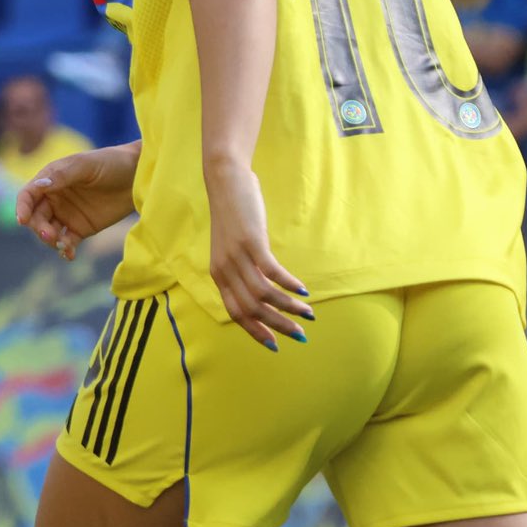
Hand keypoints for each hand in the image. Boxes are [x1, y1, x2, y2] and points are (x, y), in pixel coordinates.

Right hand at [16, 144, 138, 258]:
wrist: (139, 176)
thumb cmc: (110, 163)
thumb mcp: (85, 165)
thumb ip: (62, 175)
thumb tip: (38, 185)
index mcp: (50, 179)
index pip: (28, 195)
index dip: (21, 207)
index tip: (22, 220)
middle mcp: (55, 198)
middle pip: (35, 217)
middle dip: (38, 227)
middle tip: (50, 235)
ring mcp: (67, 214)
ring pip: (48, 231)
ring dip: (49, 239)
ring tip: (61, 244)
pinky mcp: (81, 229)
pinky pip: (66, 242)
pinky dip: (65, 249)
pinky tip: (69, 254)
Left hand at [204, 160, 311, 350]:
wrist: (226, 182)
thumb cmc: (233, 217)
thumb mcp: (231, 249)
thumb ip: (242, 271)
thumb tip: (264, 294)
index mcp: (218, 274)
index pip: (235, 313)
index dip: (255, 331)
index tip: (275, 345)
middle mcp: (224, 269)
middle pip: (251, 309)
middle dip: (278, 326)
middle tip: (300, 335)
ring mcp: (237, 256)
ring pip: (263, 295)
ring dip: (288, 308)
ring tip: (308, 313)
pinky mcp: (251, 242)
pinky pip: (272, 272)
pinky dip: (288, 284)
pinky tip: (303, 289)